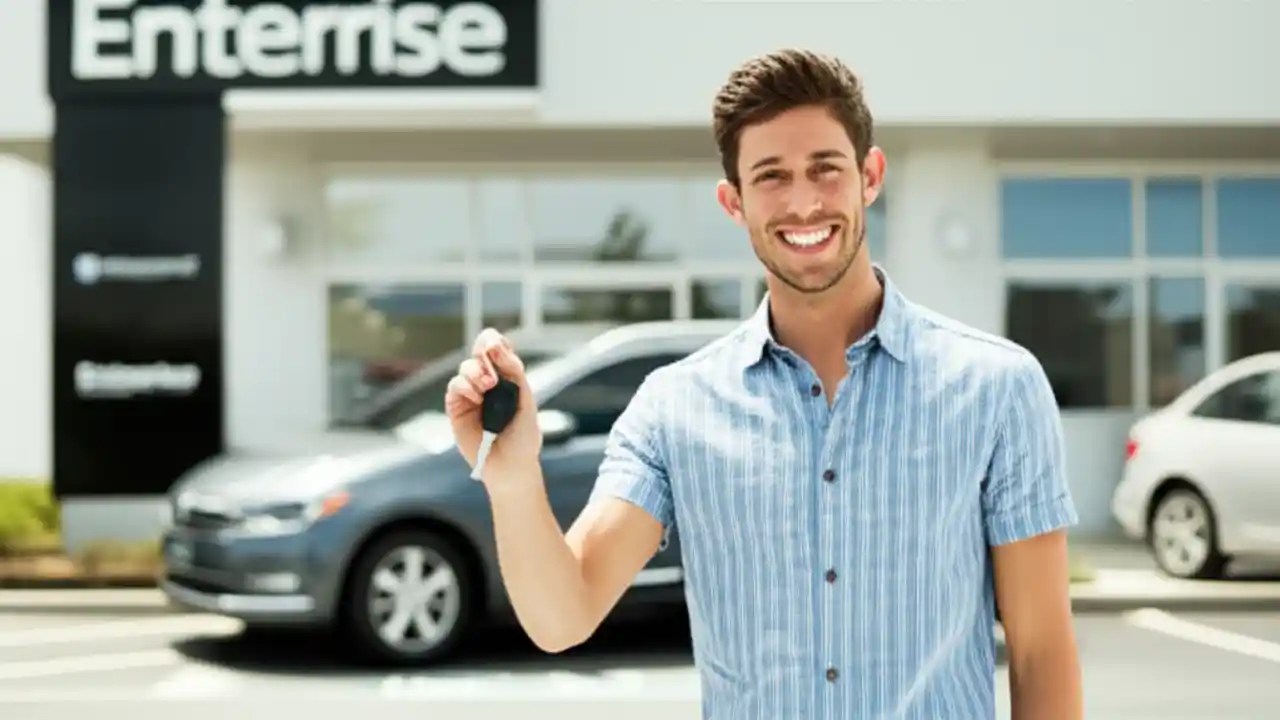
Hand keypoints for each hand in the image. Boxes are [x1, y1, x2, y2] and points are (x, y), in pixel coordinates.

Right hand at [445, 328, 542, 484]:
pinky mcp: (457, 408)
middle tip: (495, 370)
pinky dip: (465, 386)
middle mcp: (488, 382)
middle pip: (479, 353)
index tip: (496, 344)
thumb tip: (497, 347)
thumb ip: (514, 372)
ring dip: (476, 371)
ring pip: (465, 367)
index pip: (498, 348)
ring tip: (488, 386)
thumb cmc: (524, 436)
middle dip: (485, 355)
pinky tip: (477, 398)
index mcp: (508, 377)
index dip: (494, 341)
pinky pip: (455, 386)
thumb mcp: (526, 400)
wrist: (512, 466)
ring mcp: (472, 394)